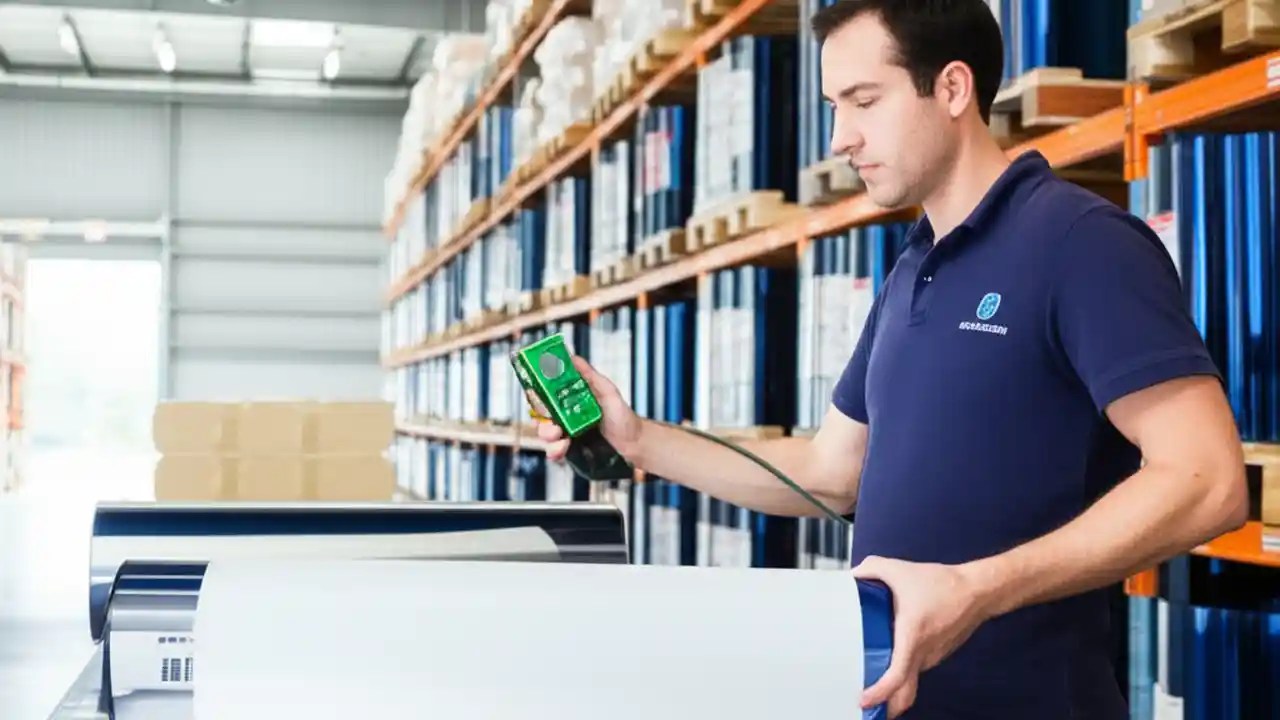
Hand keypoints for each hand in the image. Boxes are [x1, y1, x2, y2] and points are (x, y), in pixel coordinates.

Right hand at [536, 355, 643, 463]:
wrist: (635, 443)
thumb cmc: (622, 416)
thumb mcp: (607, 391)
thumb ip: (589, 376)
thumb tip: (572, 357)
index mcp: (569, 400)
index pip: (545, 396)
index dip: (535, 395)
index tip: (534, 393)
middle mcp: (564, 417)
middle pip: (540, 415)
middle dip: (540, 417)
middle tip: (551, 420)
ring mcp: (566, 435)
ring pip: (544, 434)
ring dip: (547, 435)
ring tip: (559, 435)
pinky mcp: (570, 451)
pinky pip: (554, 452)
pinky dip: (554, 450)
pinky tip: (563, 447)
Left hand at [851, 556, 996, 717]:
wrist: (977, 590)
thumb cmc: (943, 584)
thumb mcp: (899, 569)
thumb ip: (871, 569)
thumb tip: (852, 575)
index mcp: (911, 637)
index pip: (896, 677)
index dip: (879, 693)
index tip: (864, 700)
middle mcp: (923, 653)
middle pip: (905, 694)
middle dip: (887, 706)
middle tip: (866, 706)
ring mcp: (932, 656)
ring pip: (911, 681)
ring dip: (894, 688)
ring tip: (872, 684)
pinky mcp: (937, 653)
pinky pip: (917, 668)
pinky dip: (904, 673)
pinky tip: (891, 661)